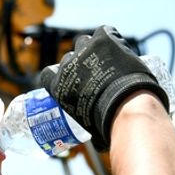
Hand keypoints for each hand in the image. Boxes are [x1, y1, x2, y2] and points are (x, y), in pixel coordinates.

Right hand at [39, 26, 169, 151]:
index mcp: (57, 85)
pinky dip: (111, 38)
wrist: (126, 106)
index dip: (58, 78)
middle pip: (69, 58)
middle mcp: (67, 64)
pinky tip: (119, 46)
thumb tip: (99, 141)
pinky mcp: (104, 38)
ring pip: (86, 42)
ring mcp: (85, 49)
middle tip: (96, 75)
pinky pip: (105, 32)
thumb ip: (88, 126)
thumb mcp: (89, 128)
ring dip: (94, 49)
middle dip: (79, 65)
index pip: (47, 75)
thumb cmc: (107, 124)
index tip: (71, 83)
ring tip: (109, 60)